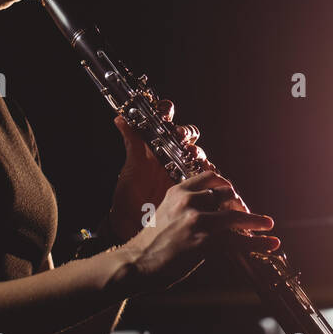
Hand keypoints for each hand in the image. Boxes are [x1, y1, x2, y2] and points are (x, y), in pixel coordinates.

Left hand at [107, 96, 205, 245]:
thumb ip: (131, 142)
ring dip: (198, 153)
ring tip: (193, 157)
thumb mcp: (131, 167)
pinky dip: (212, 175)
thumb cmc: (131, 192)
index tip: (165, 113)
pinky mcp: (195, 186)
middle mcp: (173, 153)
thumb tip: (120, 118)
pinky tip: (208, 176)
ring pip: (199, 154)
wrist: (134, 222)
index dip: (167, 111)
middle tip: (180, 137)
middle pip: (187, 135)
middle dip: (186, 133)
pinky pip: (209, 178)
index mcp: (156, 143)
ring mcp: (185, 168)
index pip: (165, 119)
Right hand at [117, 168, 278, 294]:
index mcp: (178, 191)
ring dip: (256, 221)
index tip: (234, 197)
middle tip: (248, 216)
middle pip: (227, 195)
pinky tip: (268, 244)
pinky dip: (257, 243)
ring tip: (268, 226)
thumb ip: (187, 208)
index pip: (211, 178)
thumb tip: (213, 211)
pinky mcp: (205, 242)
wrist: (135, 263)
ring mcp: (198, 221)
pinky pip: (238, 241)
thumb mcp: (166, 213)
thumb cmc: (150, 243)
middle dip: (241, 205)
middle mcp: (189, 202)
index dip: (228, 187)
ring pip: (237, 216)